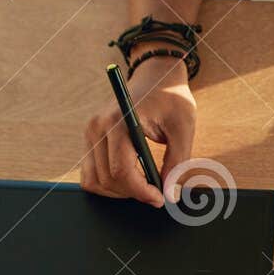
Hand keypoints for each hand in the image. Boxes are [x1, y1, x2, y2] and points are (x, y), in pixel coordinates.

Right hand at [80, 54, 195, 206]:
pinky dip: (108, 183)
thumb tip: (169, 193)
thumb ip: (177, 162)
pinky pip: (91, 173)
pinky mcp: (90, 138)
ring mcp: (90, 132)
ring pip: (93, 180)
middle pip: (107, 179)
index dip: (141, 191)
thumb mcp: (183, 128)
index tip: (160, 198)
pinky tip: (130, 179)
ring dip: (118, 191)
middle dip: (133, 193)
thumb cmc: (171, 98)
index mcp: (120, 121)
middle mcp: (98, 127)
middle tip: (157, 193)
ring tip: (144, 185)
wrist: (156, 75)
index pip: (121, 171)